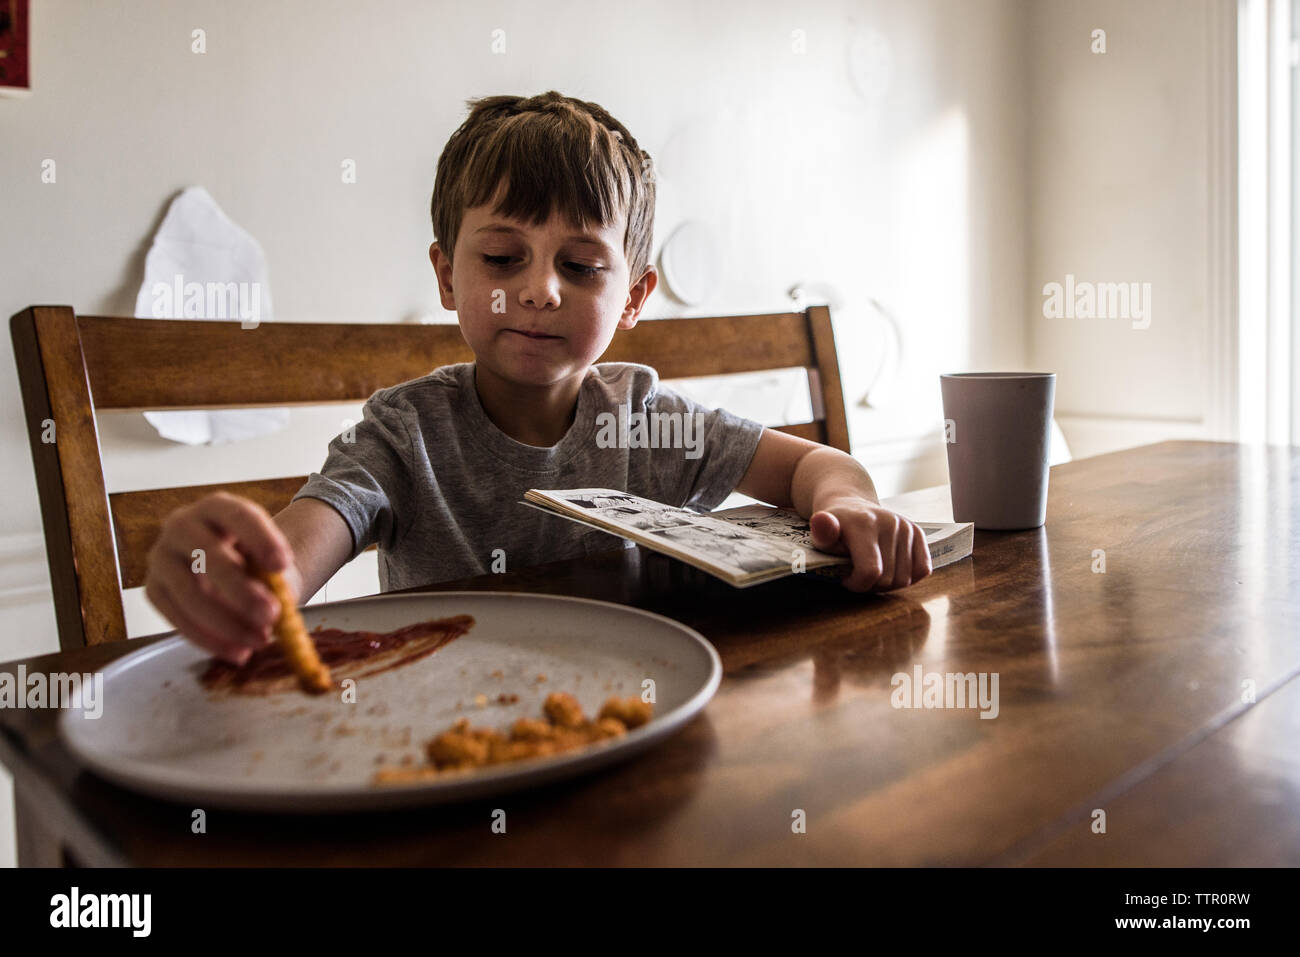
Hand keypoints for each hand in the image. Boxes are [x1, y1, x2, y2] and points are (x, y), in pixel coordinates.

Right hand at [144, 491, 299, 664]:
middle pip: (208, 556)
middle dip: (242, 590)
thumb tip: (278, 607)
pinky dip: (208, 639)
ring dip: (225, 623)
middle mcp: (182, 525)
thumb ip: (274, 576)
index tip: (283, 564)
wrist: (230, 570)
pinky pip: (176, 617)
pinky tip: (237, 652)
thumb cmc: (254, 561)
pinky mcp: (152, 589)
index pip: (239, 516)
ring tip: (259, 641)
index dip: (261, 539)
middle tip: (272, 615)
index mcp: (218, 507)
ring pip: (188, 592)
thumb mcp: (269, 561)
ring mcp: (161, 556)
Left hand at [808, 499, 932, 591]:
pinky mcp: (918, 532)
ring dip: (887, 583)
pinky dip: (907, 577)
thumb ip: (822, 532)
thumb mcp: (821, 531)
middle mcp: (890, 523)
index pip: (870, 571)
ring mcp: (906, 527)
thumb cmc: (834, 526)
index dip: (857, 584)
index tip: (845, 578)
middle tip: (856, 575)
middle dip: (870, 585)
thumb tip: (822, 522)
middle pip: (888, 579)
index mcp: (865, 524)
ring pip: (905, 579)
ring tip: (871, 571)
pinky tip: (890, 569)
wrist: (850, 505)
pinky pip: (922, 569)